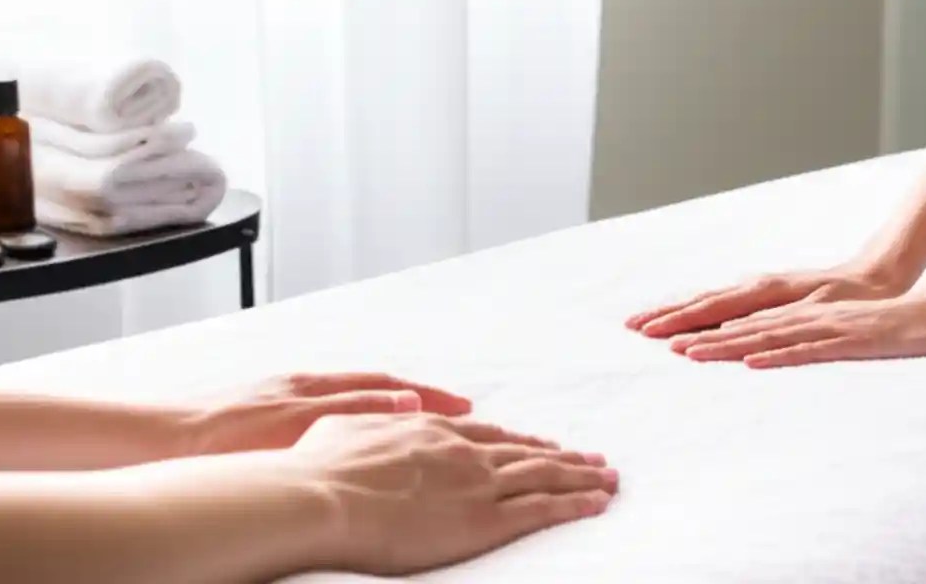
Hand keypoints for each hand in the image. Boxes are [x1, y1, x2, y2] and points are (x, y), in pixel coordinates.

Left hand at [181, 372, 472, 455]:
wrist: (157, 438)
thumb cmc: (217, 441)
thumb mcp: (291, 428)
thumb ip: (349, 413)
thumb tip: (405, 400)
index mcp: (313, 391)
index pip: (387, 387)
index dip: (429, 398)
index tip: (463, 407)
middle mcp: (302, 385)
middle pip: (375, 383)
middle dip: (419, 394)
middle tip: (458, 407)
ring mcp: (282, 392)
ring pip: (350, 391)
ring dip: (388, 397)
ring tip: (419, 410)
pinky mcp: (263, 402)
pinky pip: (325, 398)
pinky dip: (354, 404)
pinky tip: (355, 419)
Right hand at [287, 414, 617, 575]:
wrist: (322, 497)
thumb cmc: (318, 467)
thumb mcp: (341, 425)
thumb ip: (373, 417)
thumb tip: (392, 405)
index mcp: (429, 428)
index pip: (487, 435)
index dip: (518, 441)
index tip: (539, 445)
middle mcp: (462, 451)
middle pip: (525, 452)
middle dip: (561, 456)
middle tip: (592, 459)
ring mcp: (476, 483)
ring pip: (543, 476)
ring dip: (580, 476)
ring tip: (607, 478)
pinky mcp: (483, 519)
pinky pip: (542, 509)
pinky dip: (575, 503)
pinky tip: (598, 502)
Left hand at [666, 292, 925, 368]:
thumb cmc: (877, 318)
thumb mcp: (823, 321)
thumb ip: (786, 329)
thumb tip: (744, 343)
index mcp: (791, 303)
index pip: (729, 309)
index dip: (688, 317)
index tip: (648, 328)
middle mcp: (799, 308)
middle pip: (736, 318)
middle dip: (691, 327)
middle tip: (648, 337)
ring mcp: (822, 322)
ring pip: (763, 333)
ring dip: (723, 343)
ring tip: (686, 353)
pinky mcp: (848, 339)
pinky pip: (807, 348)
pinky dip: (778, 354)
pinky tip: (753, 362)